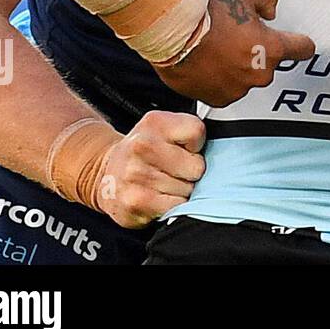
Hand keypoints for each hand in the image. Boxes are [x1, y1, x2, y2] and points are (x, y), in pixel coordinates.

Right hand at [98, 110, 206, 228]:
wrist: (105, 173)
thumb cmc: (145, 152)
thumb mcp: (165, 128)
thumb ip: (190, 131)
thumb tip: (224, 149)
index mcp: (155, 122)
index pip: (197, 131)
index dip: (198, 145)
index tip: (186, 148)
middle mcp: (142, 145)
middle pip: (197, 166)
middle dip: (191, 171)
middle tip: (174, 170)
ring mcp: (136, 174)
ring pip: (188, 189)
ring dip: (181, 190)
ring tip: (163, 183)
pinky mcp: (136, 201)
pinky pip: (176, 206)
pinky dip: (172, 205)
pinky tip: (158, 197)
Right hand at [154, 0, 315, 106]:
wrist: (173, 31)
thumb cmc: (207, 12)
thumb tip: (270, 10)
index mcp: (272, 48)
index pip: (303, 49)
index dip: (301, 44)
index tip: (300, 44)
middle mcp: (259, 74)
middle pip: (269, 63)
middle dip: (257, 51)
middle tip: (236, 36)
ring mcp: (237, 89)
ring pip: (245, 77)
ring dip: (237, 66)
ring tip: (217, 48)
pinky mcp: (216, 99)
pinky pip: (225, 89)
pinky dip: (218, 78)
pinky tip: (207, 61)